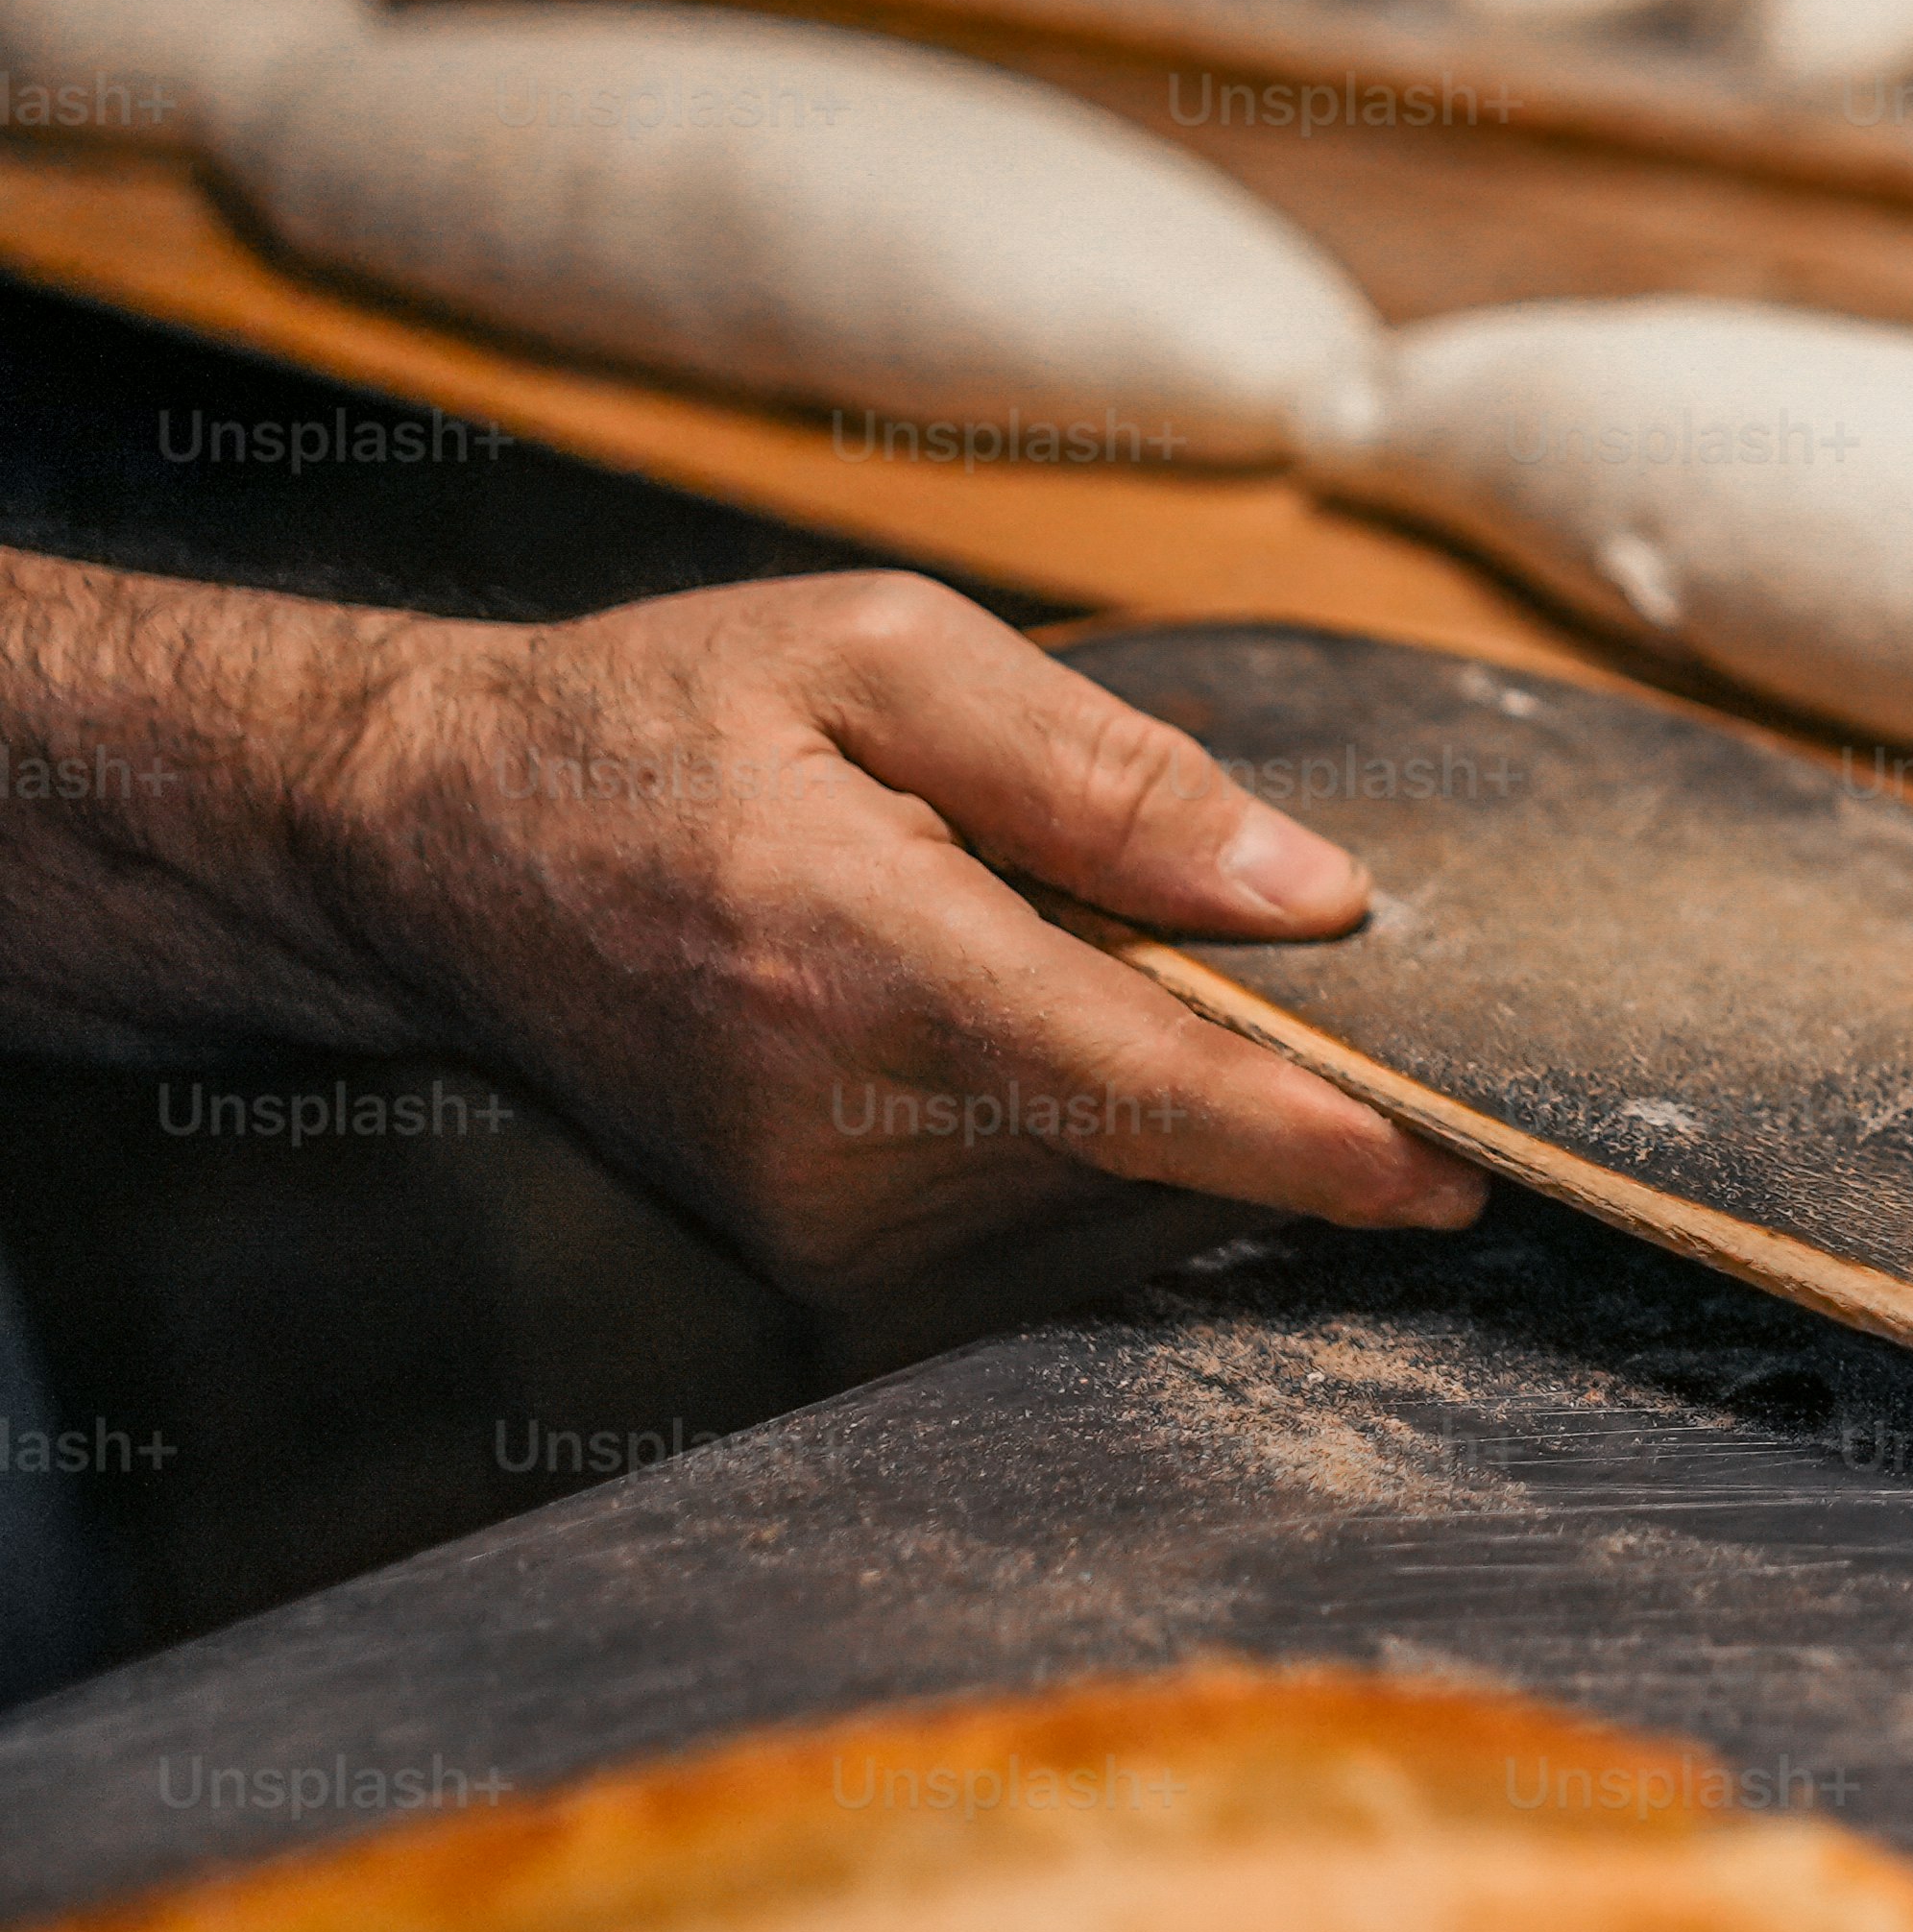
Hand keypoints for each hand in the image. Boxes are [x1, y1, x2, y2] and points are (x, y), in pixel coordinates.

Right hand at [282, 573, 1491, 1322]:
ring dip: (1195, 1127)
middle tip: (1331, 993)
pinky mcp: (822, 1276)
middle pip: (1158, 1159)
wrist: (435, 852)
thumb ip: (1106, 772)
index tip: (1458, 1167)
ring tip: (1160, 991)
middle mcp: (839, 1133)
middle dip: (1276, 1089)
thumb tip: (1312, 891)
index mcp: (863, 964)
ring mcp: (823, 1233)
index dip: (1319, 1139)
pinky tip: (1096, 1056)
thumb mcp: (885, 655)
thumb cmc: (663, 723)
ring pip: (1116, 1214)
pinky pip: (1046, 1241)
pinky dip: (1116, 1163)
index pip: (1145, 1090)